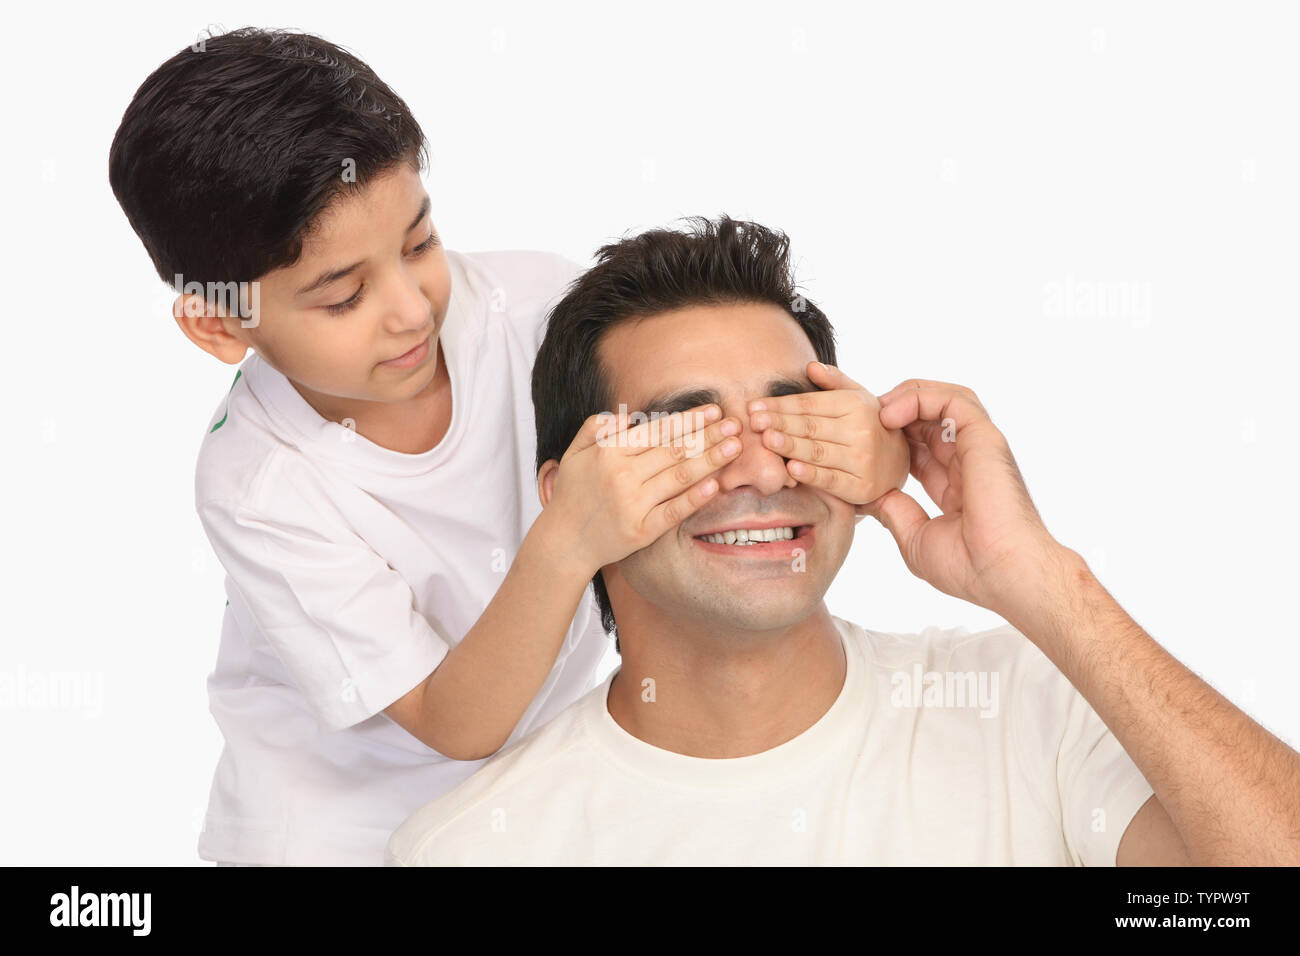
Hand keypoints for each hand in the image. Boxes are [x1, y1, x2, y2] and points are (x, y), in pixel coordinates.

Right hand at [540, 403, 742, 573]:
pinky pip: (673, 511)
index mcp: (608, 452)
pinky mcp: (641, 531)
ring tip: (735, 448)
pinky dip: (694, 498)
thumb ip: (596, 427)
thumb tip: (628, 414)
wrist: (564, 541)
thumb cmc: (572, 494)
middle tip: (736, 425)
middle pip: (674, 451)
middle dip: (708, 436)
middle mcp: (621, 475)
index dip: (688, 420)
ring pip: (679, 477)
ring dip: (710, 460)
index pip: (657, 430)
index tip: (714, 411)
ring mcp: (632, 504)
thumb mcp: (574, 453)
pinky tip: (715, 485)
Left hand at [746, 361, 910, 515]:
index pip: (810, 405)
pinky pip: (831, 479)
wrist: (901, 462)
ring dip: (790, 446)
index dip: (780, 405)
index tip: (754, 407)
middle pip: (810, 427)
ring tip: (766, 439)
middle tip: (753, 422)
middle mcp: (861, 431)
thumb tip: (810, 366)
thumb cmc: (869, 425)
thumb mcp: (858, 398)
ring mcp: (861, 460)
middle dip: (779, 423)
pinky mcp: (860, 487)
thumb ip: (834, 382)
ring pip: (817, 452)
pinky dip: (810, 474)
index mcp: (856, 405)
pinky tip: (791, 468)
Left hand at [862, 378, 1074, 617]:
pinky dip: (920, 398)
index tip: (853, 434)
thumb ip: (894, 512)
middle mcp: (965, 459)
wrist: (1003, 573)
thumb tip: (866, 497)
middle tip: (854, 407)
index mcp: (951, 482)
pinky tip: (890, 414)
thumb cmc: (967, 567)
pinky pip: (952, 401)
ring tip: (873, 408)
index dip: (885, 434)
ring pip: (942, 399)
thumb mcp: (915, 538)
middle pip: (925, 416)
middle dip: (889, 406)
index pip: (915, 444)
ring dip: (905, 396)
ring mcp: (977, 447)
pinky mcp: (985, 438)